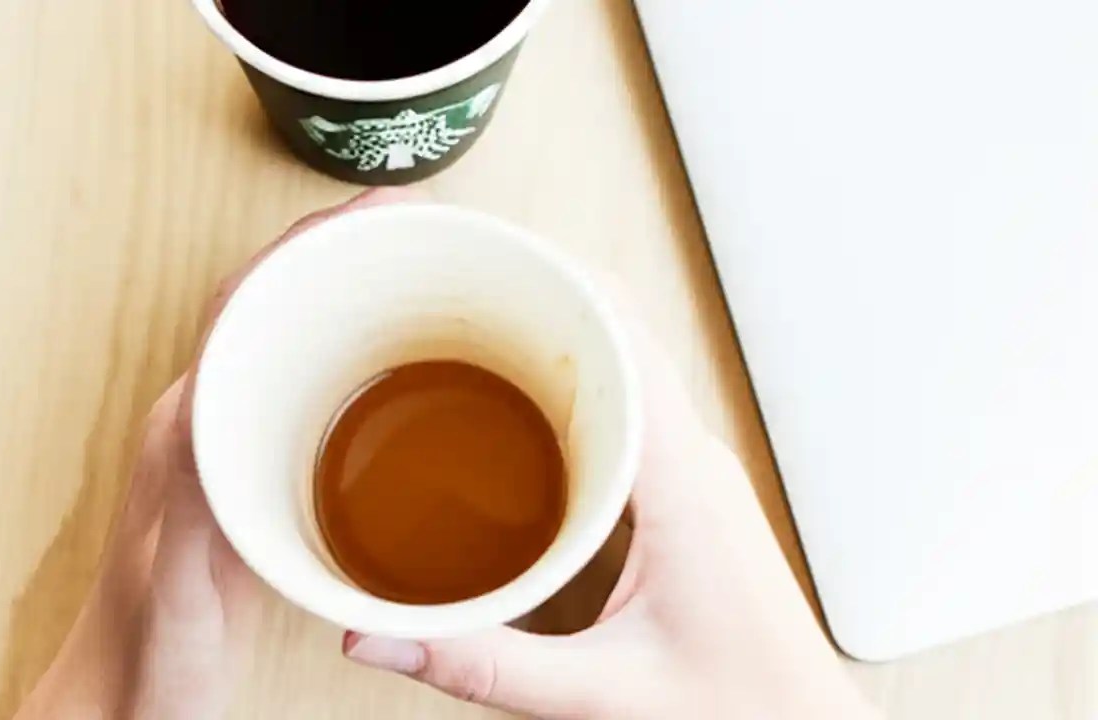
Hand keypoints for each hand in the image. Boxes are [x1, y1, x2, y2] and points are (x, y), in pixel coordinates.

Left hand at [15, 188, 419, 719]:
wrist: (128, 702)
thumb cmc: (144, 656)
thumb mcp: (176, 597)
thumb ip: (191, 522)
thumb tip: (218, 425)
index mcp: (188, 433)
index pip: (239, 306)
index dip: (305, 246)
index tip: (376, 210)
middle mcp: (209, 422)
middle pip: (278, 306)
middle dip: (347, 254)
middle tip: (426, 232)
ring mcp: (234, 445)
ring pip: (297, 340)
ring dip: (356, 298)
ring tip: (426, 279)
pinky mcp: (258, 475)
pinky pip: (312, 387)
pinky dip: (362, 359)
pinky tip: (407, 373)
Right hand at [343, 310, 878, 717]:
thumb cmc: (740, 707)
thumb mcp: (599, 693)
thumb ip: (483, 665)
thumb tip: (379, 634)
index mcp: (682, 478)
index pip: (623, 330)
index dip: (552, 272)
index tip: (483, 245)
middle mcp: (693, 454)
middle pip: (618, 323)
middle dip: (536, 282)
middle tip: (452, 268)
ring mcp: (691, 466)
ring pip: (624, 354)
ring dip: (553, 321)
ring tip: (470, 310)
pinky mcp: (681, 488)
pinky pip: (625, 398)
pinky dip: (568, 372)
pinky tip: (514, 392)